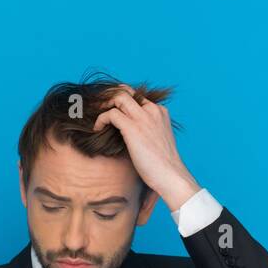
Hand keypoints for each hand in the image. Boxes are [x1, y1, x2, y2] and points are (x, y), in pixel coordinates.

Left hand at [92, 84, 199, 210]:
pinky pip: (111, 114)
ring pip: (118, 97)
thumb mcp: (158, 140)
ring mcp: (143, 117)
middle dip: (109, 96)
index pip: (137, 96)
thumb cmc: (164, 165)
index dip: (121, 100)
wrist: (171, 175)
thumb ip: (148, 130)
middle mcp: (152, 110)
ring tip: (96, 116)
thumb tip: (131, 134)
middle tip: (98, 107)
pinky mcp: (133, 128)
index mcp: (160, 112)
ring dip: (103, 104)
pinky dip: (101, 119)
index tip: (111, 108)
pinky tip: (97, 129)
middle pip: (126, 91)